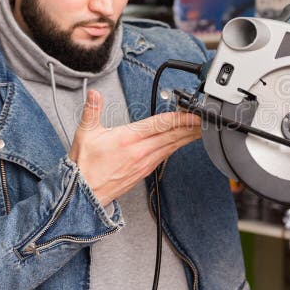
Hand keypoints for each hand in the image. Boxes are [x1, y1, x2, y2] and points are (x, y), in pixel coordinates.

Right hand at [69, 90, 201, 205]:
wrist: (83, 195)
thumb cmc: (84, 166)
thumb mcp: (85, 133)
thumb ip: (92, 111)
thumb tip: (94, 94)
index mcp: (128, 138)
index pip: (160, 124)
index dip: (180, 117)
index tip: (193, 113)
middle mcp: (141, 151)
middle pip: (172, 135)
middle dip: (191, 126)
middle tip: (206, 119)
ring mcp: (145, 163)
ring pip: (171, 147)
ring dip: (187, 137)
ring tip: (201, 129)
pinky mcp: (145, 172)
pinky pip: (165, 156)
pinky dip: (176, 147)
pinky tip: (182, 143)